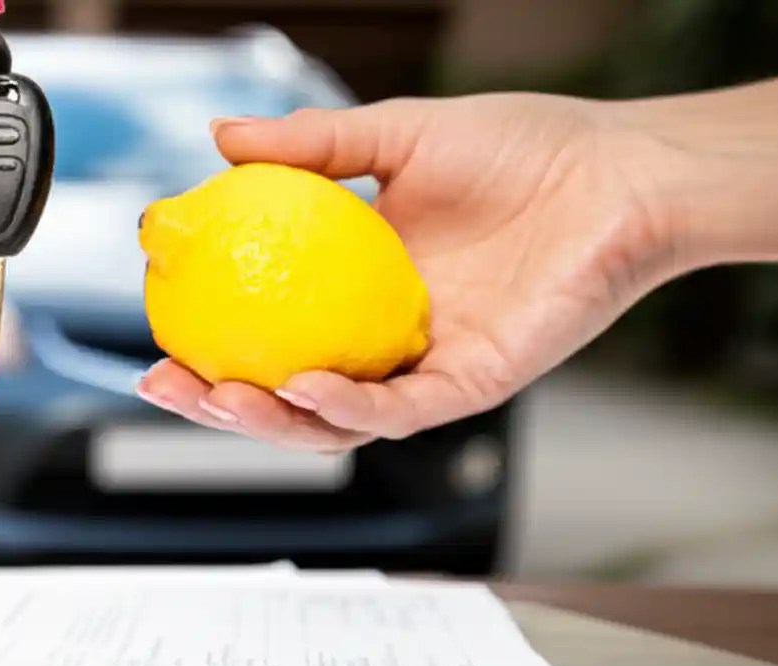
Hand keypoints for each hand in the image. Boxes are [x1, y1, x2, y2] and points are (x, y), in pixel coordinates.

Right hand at [137, 95, 680, 452]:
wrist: (620, 172)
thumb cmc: (525, 148)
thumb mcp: (396, 134)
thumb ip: (309, 143)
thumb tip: (218, 136)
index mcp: (360, 282)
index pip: (270, 325)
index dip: (210, 334)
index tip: (157, 316)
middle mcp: (384, 331)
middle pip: (285, 387)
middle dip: (219, 401)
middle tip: (163, 382)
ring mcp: (425, 362)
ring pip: (333, 419)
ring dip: (270, 419)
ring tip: (217, 396)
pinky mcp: (472, 382)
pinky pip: (399, 411)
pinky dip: (348, 406)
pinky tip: (303, 384)